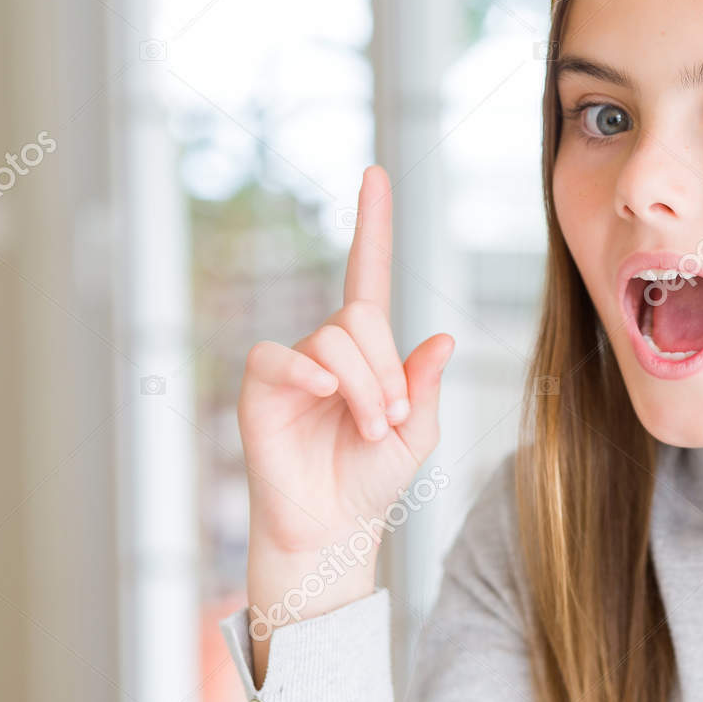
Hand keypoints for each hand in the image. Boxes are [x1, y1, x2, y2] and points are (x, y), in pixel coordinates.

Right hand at [238, 165, 453, 679]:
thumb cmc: (372, 481)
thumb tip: (440, 337)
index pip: (366, 273)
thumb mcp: (417, 432)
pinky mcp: (261, 387)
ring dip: (364, 386)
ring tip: (370, 431)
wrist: (334, 528)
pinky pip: (281, 356)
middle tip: (392, 420)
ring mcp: (292, 364)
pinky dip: (311, 373)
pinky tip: (327, 398)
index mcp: (367, 349)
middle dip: (387, 369)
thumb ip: (424, 385)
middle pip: (362, 318)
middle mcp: (327, 347)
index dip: (372, 224)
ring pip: (335, 339)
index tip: (375, 174)